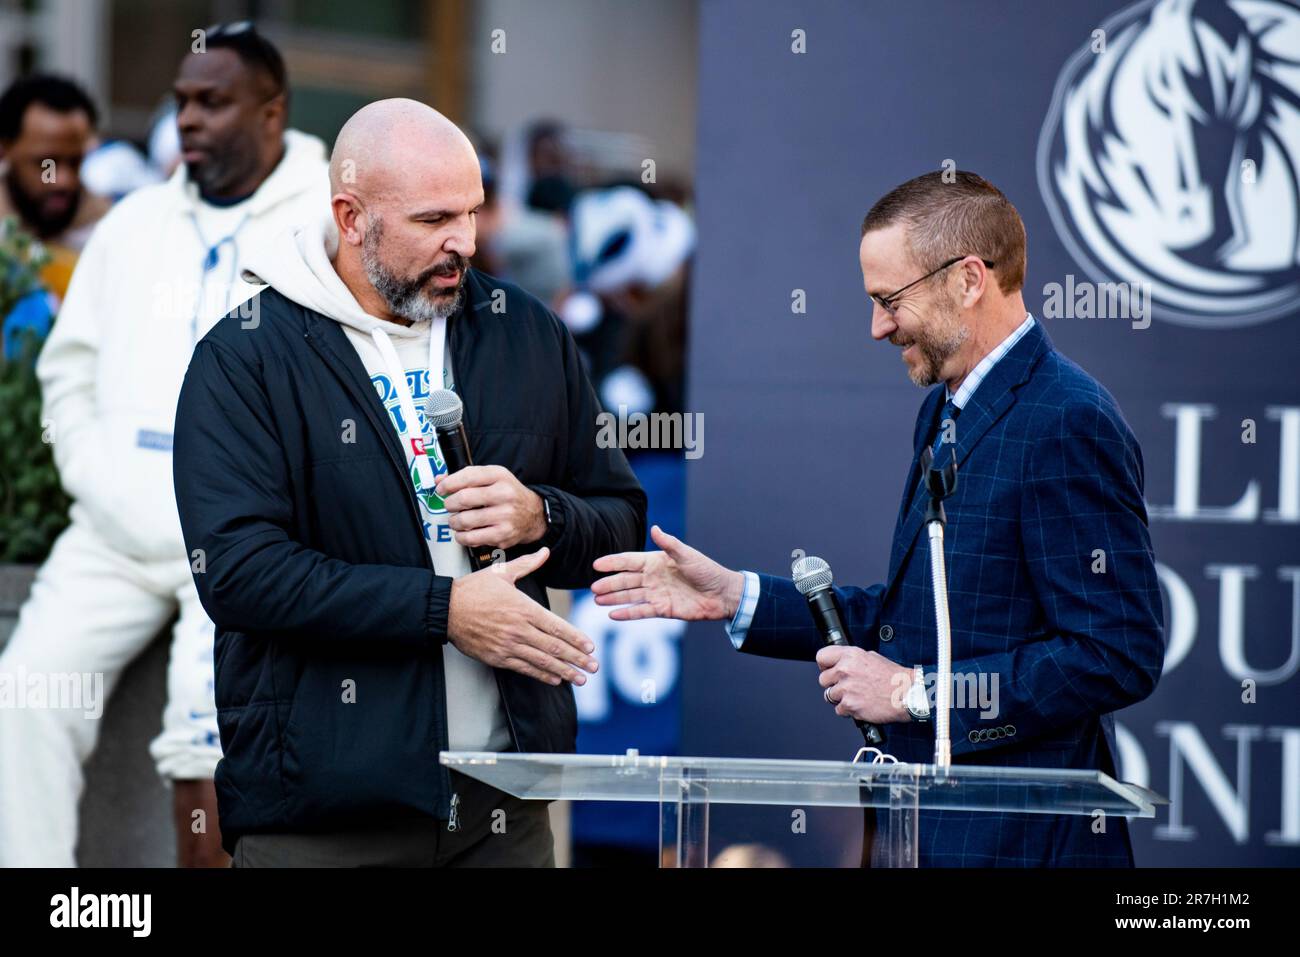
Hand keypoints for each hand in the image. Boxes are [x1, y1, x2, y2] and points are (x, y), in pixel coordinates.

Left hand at [436, 465, 546, 549]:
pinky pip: (471, 538)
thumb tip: (439, 480)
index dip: (448, 484)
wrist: (534, 515)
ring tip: (457, 520)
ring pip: (464, 520)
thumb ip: (465, 477)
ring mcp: (505, 516)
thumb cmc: (507, 495)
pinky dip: (461, 536)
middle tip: (450, 506)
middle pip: (463, 499)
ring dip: (454, 521)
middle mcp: (504, 494)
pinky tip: (464, 532)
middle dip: (449, 504)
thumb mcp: (492, 478)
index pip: (467, 476)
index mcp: (500, 476)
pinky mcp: (503, 535)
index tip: (441, 489)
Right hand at [447, 547, 596, 685]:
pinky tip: (555, 679)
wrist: (445, 609)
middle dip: (576, 658)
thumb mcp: (501, 572)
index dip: (576, 639)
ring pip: (542, 661)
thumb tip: (545, 552)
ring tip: (581, 678)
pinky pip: (524, 668)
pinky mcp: (497, 657)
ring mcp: (508, 645)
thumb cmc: (473, 589)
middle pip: (554, 647)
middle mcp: (519, 629)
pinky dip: (541, 675)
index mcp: (523, 608)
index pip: (556, 626)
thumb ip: (527, 564)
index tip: (590, 647)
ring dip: (564, 671)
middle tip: (594, 667)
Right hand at [591, 525, 744, 621]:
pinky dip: (628, 613)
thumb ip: (669, 544)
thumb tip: (654, 529)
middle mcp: (653, 578)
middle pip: (626, 580)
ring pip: (630, 596)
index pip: (629, 561)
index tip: (596, 565)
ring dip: (614, 598)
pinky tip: (613, 615)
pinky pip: (641, 611)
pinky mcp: (662, 610)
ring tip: (597, 600)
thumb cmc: (706, 570)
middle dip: (609, 583)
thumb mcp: (686, 554)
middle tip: (593, 588)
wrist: (722, 593)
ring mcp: (656, 594)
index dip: (612, 563)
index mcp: (656, 562)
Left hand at [816, 645, 912, 723]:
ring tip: (856, 696)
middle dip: (832, 684)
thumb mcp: (872, 657)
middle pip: (822, 680)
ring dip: (840, 698)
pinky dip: (848, 710)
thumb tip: (841, 663)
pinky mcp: (850, 705)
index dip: (824, 665)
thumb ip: (853, 660)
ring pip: (829, 696)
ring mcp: (846, 689)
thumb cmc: (893, 678)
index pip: (822, 657)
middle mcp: (845, 670)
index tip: (828, 670)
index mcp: (850, 655)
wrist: (907, 694)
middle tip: (846, 686)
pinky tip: (861, 705)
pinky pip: (839, 710)